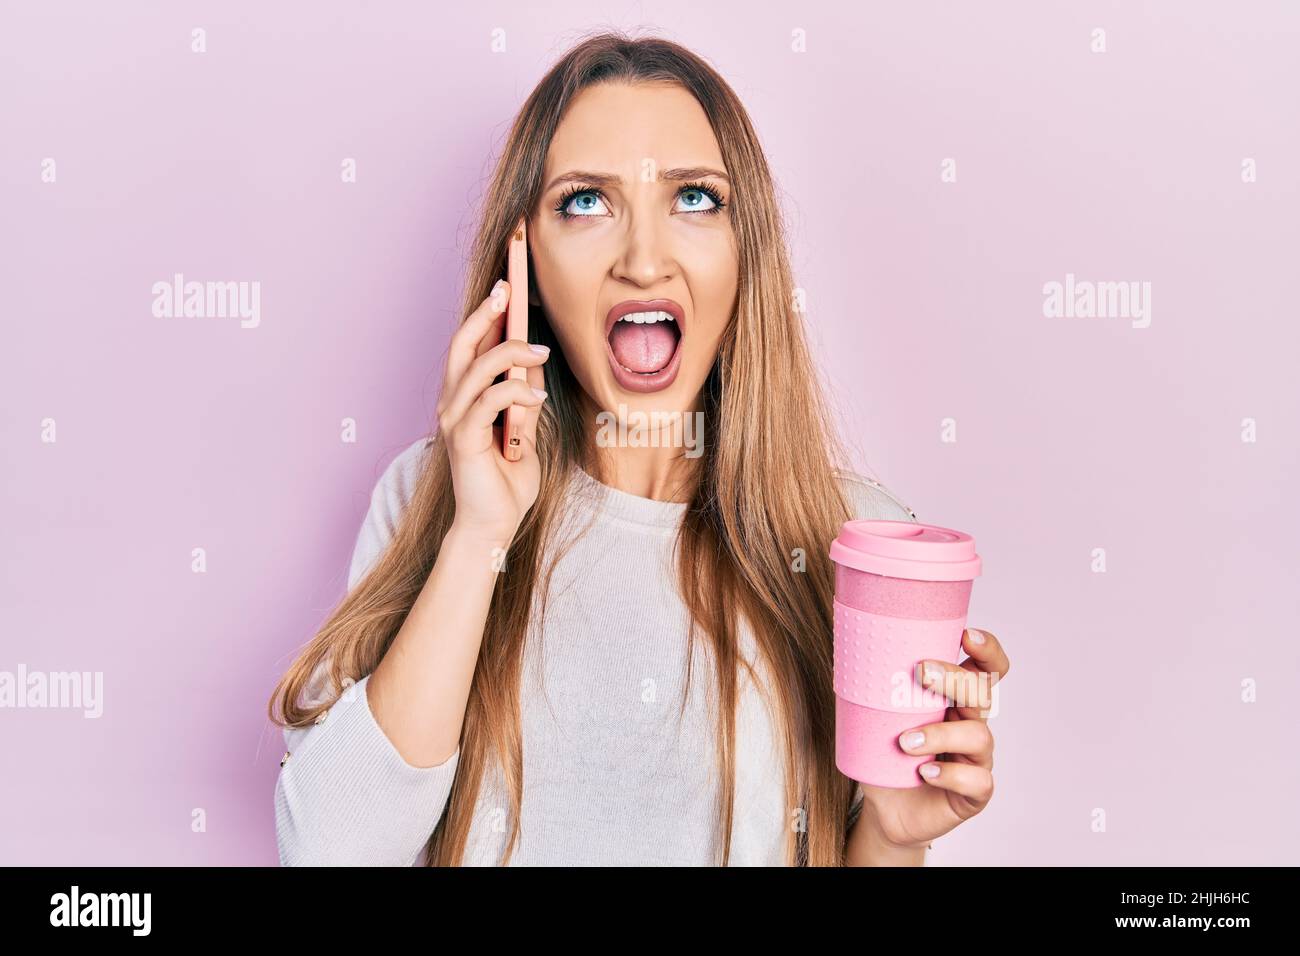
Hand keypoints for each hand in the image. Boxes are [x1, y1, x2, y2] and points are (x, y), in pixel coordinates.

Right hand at [435, 279, 549, 540]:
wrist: (494, 526)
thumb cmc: (507, 482)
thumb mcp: (523, 431)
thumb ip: (523, 399)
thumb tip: (532, 366)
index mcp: (465, 398)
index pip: (471, 346)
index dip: (485, 314)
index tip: (505, 285)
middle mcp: (452, 403)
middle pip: (462, 344)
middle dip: (485, 313)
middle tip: (507, 290)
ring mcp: (454, 420)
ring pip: (477, 367)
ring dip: (510, 353)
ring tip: (540, 352)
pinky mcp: (462, 439)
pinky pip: (489, 401)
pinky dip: (514, 392)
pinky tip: (534, 397)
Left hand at [856, 627, 1009, 849]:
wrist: (886, 808)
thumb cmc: (886, 756)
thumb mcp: (877, 718)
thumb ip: (877, 688)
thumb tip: (850, 645)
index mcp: (956, 700)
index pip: (985, 669)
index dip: (986, 649)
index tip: (964, 635)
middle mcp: (972, 723)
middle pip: (982, 692)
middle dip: (954, 679)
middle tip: (920, 672)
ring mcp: (977, 758)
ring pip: (978, 735)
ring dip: (941, 734)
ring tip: (905, 742)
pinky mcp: (975, 792)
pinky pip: (977, 781)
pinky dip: (950, 775)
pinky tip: (924, 772)